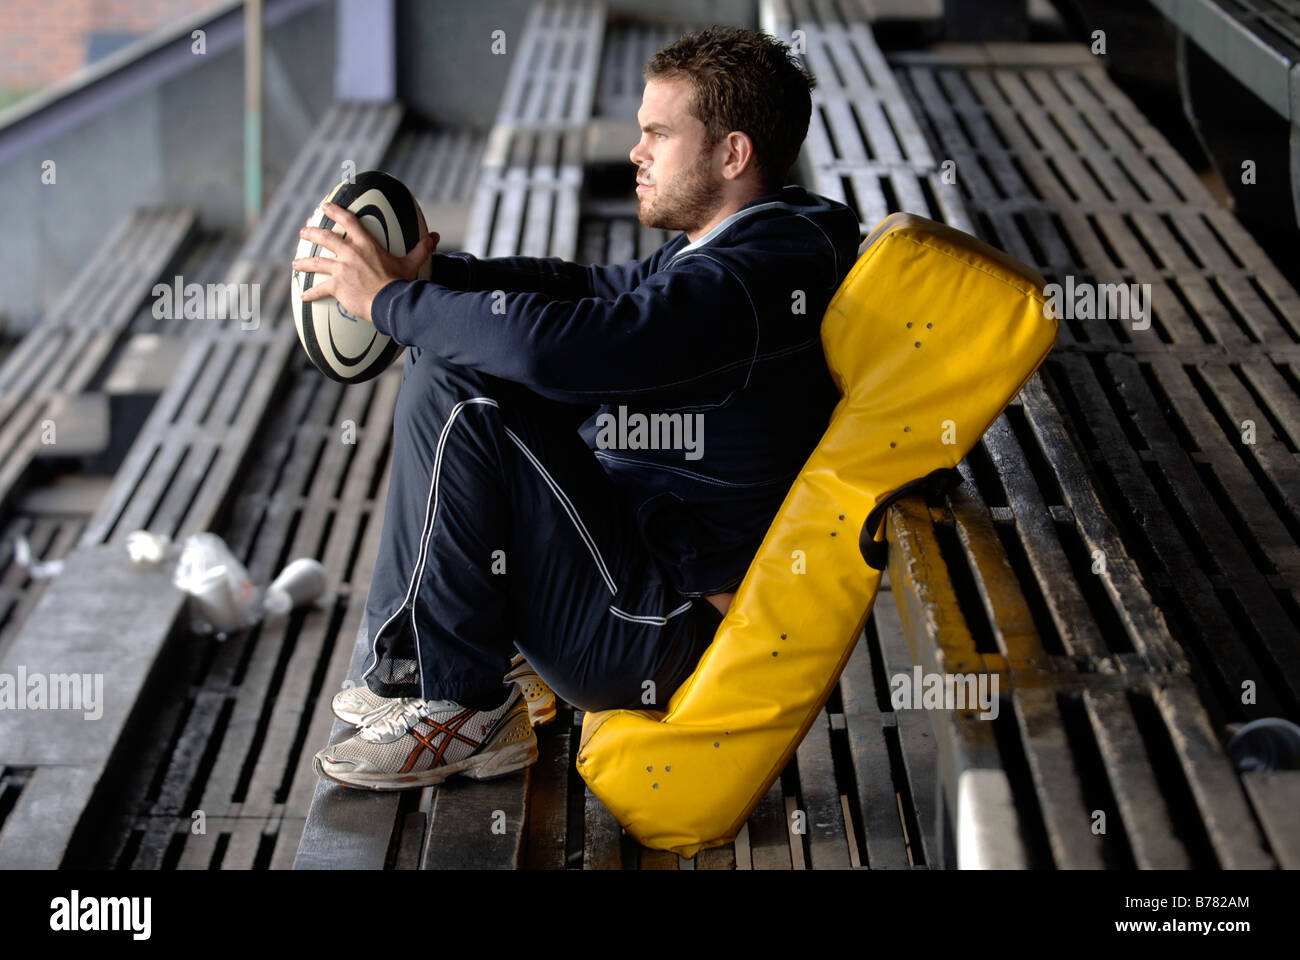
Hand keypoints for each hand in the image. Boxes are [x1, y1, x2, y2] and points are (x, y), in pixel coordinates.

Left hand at [293, 201, 437, 322]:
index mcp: (366, 245)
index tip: (324, 206)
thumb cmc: (401, 283)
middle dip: (312, 232)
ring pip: (317, 262)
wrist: (391, 302)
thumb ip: (421, 248)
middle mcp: (350, 254)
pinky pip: (319, 289)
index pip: (348, 221)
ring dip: (304, 262)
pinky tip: (303, 296)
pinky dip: (311, 293)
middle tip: (303, 230)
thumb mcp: (412, 264)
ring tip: (296, 263)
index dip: (335, 211)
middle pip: (325, 238)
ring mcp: (341, 270)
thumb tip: (434, 236)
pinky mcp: (337, 286)